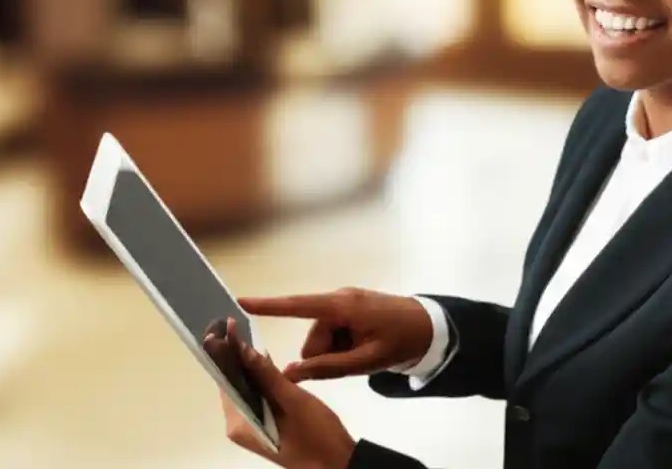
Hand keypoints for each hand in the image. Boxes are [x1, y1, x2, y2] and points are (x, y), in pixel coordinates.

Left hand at [214, 319, 355, 468]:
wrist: (339, 465)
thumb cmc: (318, 437)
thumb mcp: (294, 402)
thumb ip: (268, 375)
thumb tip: (242, 349)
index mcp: (241, 424)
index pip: (225, 381)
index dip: (224, 352)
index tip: (224, 326)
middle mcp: (240, 426)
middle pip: (233, 383)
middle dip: (234, 355)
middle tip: (233, 324)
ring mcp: (252, 426)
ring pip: (245, 388)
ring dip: (247, 365)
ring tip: (243, 334)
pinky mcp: (264, 424)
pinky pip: (257, 395)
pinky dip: (259, 378)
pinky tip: (262, 359)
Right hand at [239, 288, 432, 381]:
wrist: (431, 327)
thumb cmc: (401, 341)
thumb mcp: (366, 361)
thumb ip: (328, 367)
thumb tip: (292, 372)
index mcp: (342, 306)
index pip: (297, 305)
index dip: (268, 305)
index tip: (241, 301)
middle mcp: (339, 299)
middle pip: (312, 337)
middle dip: (325, 355)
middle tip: (355, 362)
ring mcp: (344, 302)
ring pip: (322, 339)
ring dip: (336, 352)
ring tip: (364, 354)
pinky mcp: (349, 307)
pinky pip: (333, 332)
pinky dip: (342, 346)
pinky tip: (362, 348)